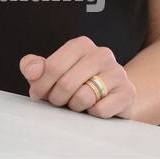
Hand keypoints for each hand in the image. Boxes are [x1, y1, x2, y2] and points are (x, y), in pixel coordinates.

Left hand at [20, 36, 134, 117]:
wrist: (111, 95)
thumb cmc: (76, 82)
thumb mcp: (51, 72)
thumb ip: (33, 66)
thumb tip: (32, 71)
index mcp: (81, 45)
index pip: (52, 66)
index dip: (41, 85)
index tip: (37, 93)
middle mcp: (102, 54)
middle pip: (67, 83)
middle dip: (56, 98)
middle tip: (58, 101)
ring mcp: (118, 73)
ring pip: (83, 97)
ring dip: (74, 106)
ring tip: (76, 102)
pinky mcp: (127, 93)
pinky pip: (100, 110)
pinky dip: (92, 113)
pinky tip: (94, 107)